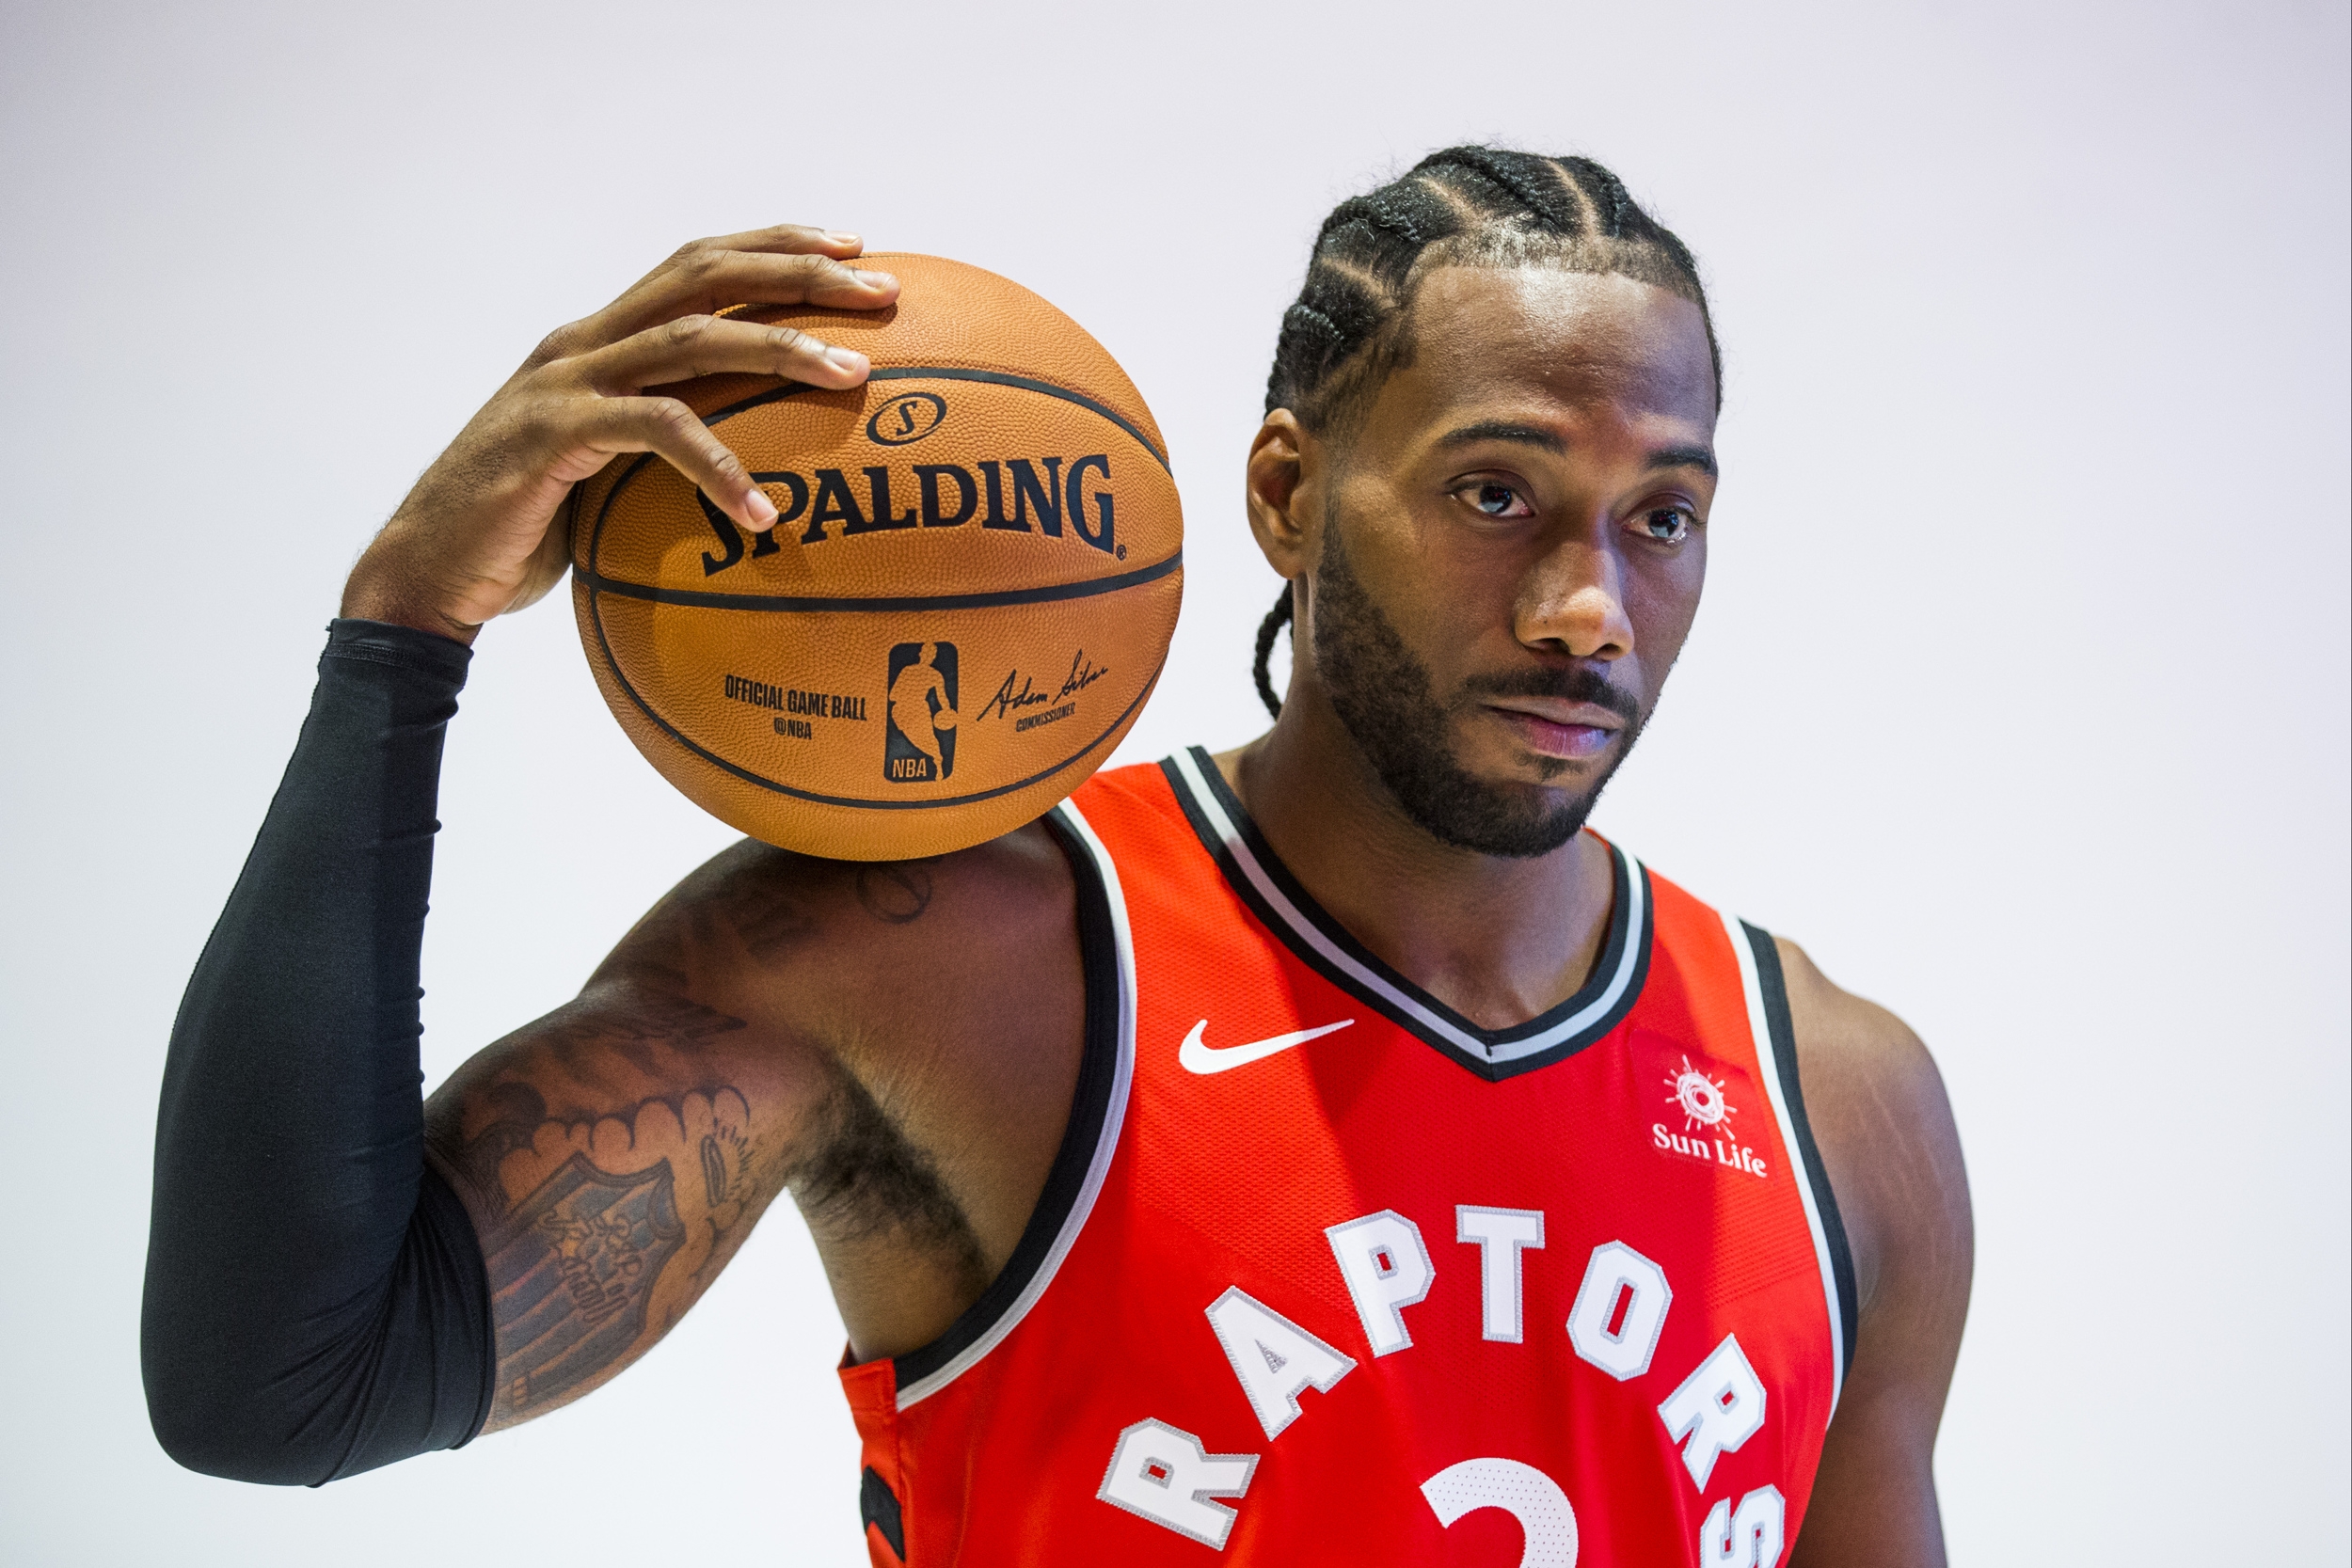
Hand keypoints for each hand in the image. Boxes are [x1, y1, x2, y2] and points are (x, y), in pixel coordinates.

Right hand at [342, 225, 898, 642]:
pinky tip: (765, 511)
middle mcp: (586, 342)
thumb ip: (670, 460)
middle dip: (799, 271)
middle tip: (882, 290)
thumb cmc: (527, 538)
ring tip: (853, 376)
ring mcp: (567, 382)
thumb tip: (766, 483)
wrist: (427, 574)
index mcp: (602, 341)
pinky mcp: (555, 433)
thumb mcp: (611, 484)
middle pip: (705, 276)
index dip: (775, 248)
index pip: (698, 267)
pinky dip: (718, 466)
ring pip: (692, 339)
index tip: (854, 253)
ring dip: (780, 348)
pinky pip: (657, 431)